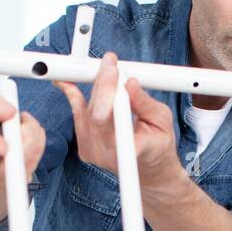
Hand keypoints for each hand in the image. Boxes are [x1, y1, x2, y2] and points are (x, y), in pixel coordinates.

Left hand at [54, 52, 179, 188]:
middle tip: (110, 61)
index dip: (109, 92)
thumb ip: (145, 103)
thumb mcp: (162, 121)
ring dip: (94, 87)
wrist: (150, 168)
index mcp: (129, 151)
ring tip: (104, 67)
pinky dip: (75, 96)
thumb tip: (129, 83)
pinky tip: (69, 82)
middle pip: (96, 111)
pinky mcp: (85, 148)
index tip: (114, 71)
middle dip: (103, 82)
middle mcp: (106, 154)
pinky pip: (78, 116)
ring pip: (87, 111)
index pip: (110, 119)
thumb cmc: (158, 144)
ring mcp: (92, 152)